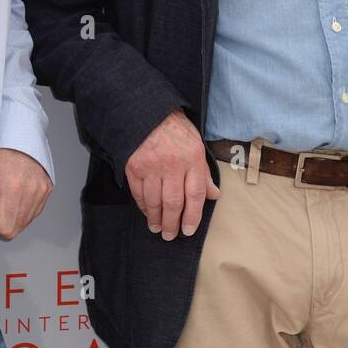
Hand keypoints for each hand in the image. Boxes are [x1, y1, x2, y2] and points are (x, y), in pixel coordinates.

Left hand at [0, 148, 52, 238]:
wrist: (20, 133)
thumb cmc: (1, 149)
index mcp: (13, 188)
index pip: (4, 228)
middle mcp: (32, 192)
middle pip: (16, 228)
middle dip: (1, 222)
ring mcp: (42, 191)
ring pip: (25, 221)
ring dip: (12, 216)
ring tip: (5, 197)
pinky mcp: (47, 189)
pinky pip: (34, 211)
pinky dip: (23, 208)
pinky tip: (15, 195)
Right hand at [124, 109, 218, 239]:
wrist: (148, 112)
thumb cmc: (176, 129)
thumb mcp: (196, 146)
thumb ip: (204, 172)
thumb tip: (214, 195)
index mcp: (192, 158)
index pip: (196, 194)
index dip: (193, 216)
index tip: (188, 230)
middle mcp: (173, 163)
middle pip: (174, 202)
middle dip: (172, 223)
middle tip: (170, 235)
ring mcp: (151, 166)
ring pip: (155, 201)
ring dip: (156, 219)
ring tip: (158, 228)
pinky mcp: (134, 166)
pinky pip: (139, 193)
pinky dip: (143, 206)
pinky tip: (147, 212)